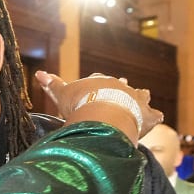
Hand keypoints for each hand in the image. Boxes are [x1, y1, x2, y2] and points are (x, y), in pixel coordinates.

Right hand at [35, 71, 160, 139]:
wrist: (103, 116)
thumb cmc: (81, 105)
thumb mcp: (62, 94)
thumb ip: (52, 84)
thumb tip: (38, 73)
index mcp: (101, 81)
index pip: (98, 80)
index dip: (95, 86)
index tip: (92, 91)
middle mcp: (122, 87)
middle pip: (121, 86)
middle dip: (120, 91)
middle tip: (118, 97)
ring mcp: (137, 100)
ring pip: (142, 96)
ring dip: (141, 99)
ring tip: (140, 103)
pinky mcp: (148, 116)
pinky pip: (155, 116)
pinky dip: (153, 119)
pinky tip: (153, 120)